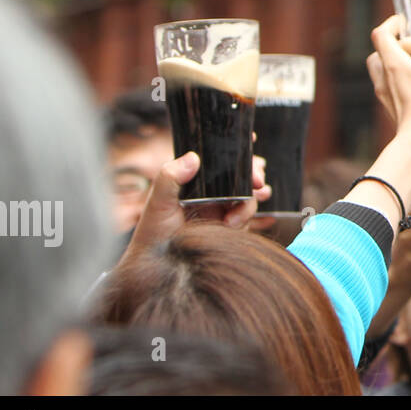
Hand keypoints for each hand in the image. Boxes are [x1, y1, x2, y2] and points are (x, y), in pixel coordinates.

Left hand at [123, 151, 260, 262]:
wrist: (159, 268)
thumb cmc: (152, 234)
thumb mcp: (157, 203)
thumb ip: (169, 178)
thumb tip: (193, 157)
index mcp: (195, 179)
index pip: (218, 158)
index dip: (236, 149)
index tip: (251, 141)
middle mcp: (211, 191)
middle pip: (241, 173)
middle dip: (254, 173)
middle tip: (258, 180)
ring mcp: (223, 207)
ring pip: (248, 194)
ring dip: (250, 200)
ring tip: (236, 213)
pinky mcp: (230, 225)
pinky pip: (248, 215)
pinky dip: (247, 216)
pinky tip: (234, 224)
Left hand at [365, 14, 410, 141]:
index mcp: (394, 65)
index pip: (381, 35)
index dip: (391, 23)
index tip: (404, 21)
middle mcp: (386, 79)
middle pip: (378, 54)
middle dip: (392, 45)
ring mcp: (388, 97)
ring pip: (382, 74)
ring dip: (394, 65)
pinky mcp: (395, 112)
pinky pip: (392, 92)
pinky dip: (402, 85)